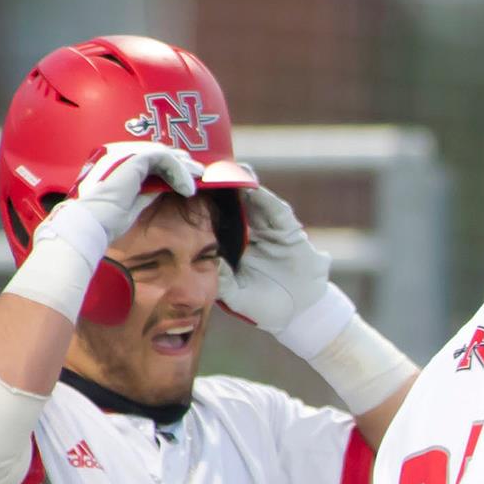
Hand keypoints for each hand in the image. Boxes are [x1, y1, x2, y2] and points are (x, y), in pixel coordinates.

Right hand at [41, 141, 204, 253]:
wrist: (92, 223)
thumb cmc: (107, 219)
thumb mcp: (133, 203)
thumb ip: (147, 191)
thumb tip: (164, 186)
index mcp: (115, 166)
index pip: (147, 159)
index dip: (169, 164)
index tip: (186, 176)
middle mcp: (118, 156)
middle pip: (155, 152)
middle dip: (180, 161)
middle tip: (198, 170)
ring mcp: (123, 155)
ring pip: (161, 153)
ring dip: (182, 165)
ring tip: (198, 176)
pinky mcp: (132, 160)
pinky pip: (162, 158)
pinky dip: (178, 170)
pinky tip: (187, 186)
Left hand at [216, 185, 342, 349]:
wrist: (301, 314)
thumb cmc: (265, 307)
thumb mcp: (237, 296)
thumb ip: (221, 281)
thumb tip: (202, 263)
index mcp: (230, 249)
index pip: (212, 222)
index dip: (200, 206)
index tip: (182, 191)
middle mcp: (247, 235)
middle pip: (231, 205)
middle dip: (219, 187)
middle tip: (202, 169)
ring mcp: (268, 231)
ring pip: (253, 203)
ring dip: (242, 185)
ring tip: (228, 169)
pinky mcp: (288, 232)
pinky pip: (277, 212)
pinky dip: (265, 198)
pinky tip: (253, 186)